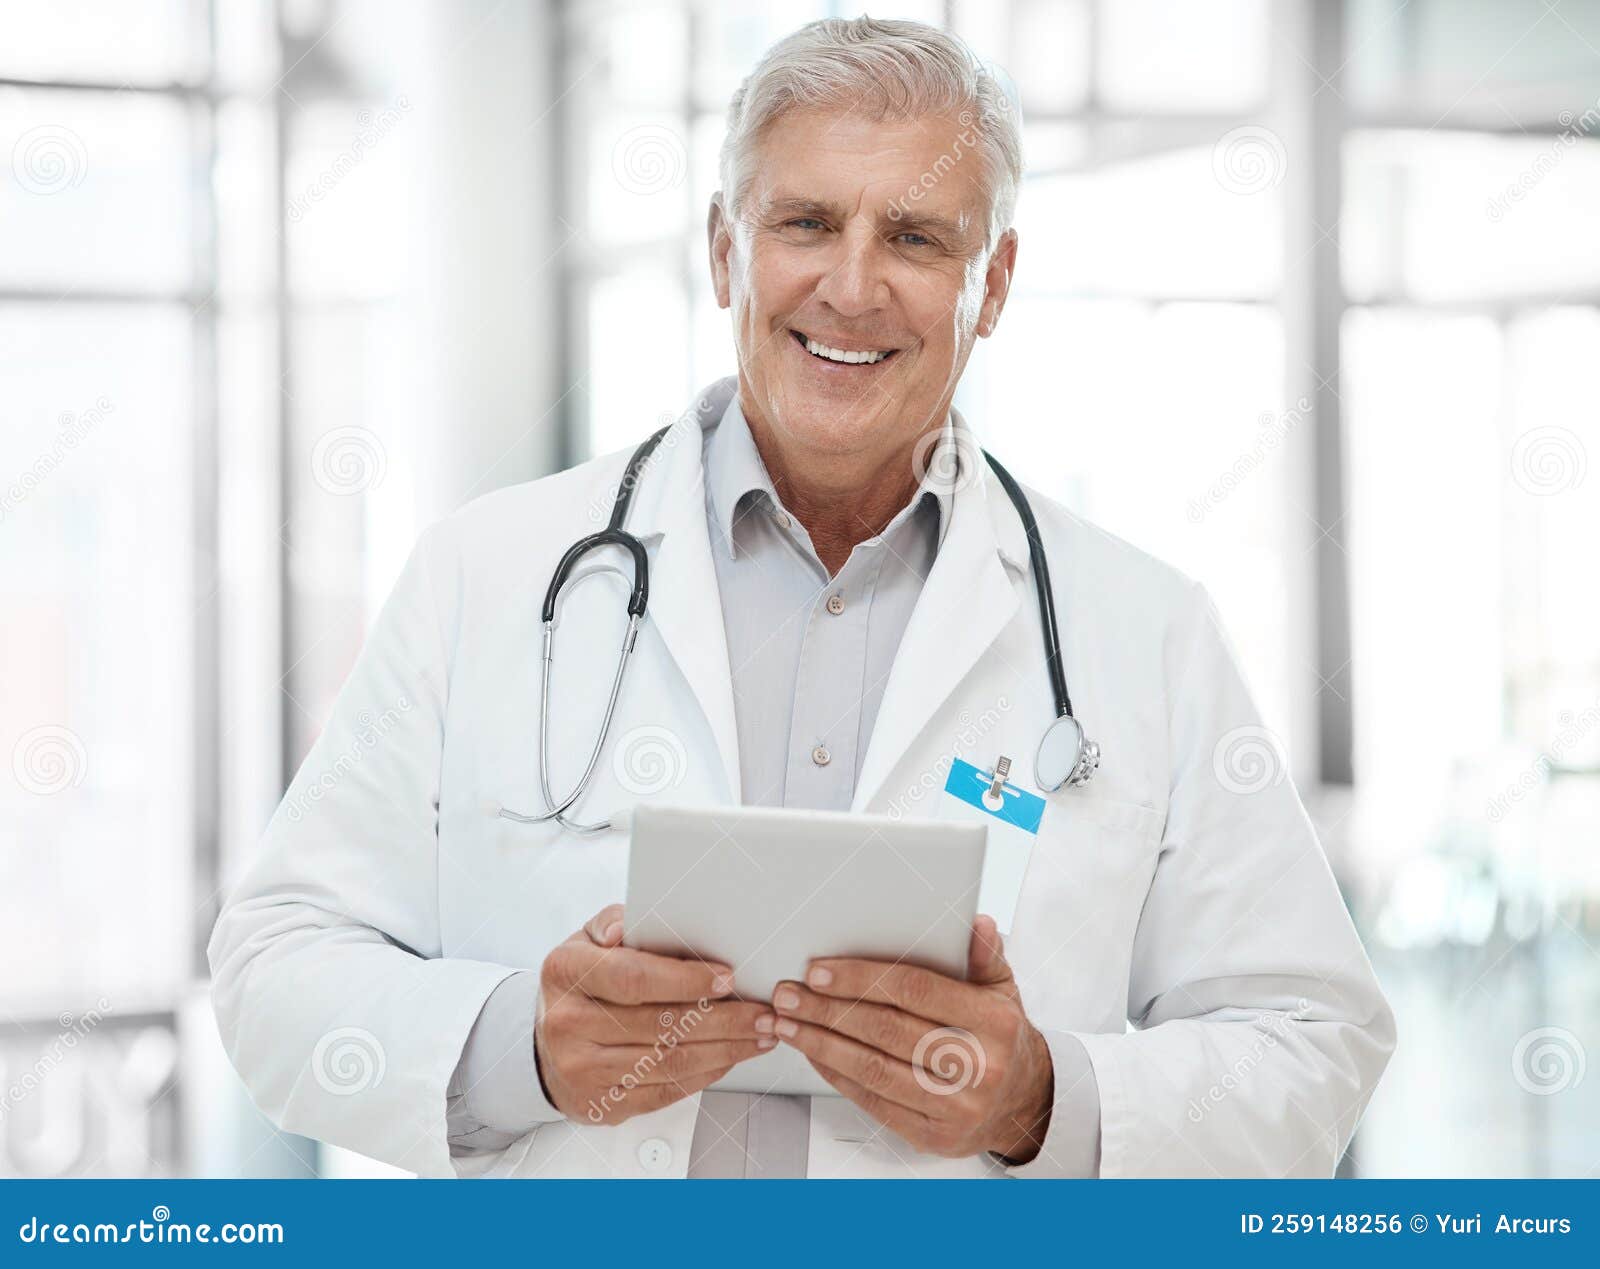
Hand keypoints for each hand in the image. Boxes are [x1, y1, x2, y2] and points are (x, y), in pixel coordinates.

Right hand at [536, 904, 776, 1123]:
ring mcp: (581, 1071)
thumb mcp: (588, 941)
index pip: (633, 977)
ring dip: (724, 1050)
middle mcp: (567, 1024)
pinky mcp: (600, 1104)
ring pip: (669, 1063)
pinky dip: (705, 1074)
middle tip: (762, 1013)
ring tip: (758, 1036)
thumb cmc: (582, 984)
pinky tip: (729, 1058)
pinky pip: (664, 1092)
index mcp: (566, 973)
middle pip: (659, 1025)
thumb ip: (616, 922)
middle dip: (723, 1020)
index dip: (686, 980)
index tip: (728, 979)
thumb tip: (624, 929)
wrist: (547, 1044)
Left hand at [771, 914, 1053, 1161]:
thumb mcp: (1002, 990)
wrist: (1021, 1103)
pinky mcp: (933, 1135)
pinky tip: (813, 1053)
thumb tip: (977, 923)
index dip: (862, 979)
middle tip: (789, 994)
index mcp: (993, 1023)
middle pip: (886, 1030)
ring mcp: (956, 1107)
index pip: (916, 991)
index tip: (820, 970)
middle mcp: (977, 1067)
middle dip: (828, 1010)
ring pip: (873, 1068)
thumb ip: (984, 956)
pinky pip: (873, 1101)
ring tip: (788, 1023)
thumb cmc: (1000, 1037)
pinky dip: (836, 1075)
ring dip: (821, 1043)